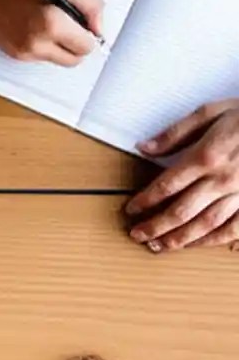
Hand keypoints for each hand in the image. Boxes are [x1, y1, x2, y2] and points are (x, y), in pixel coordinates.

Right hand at [0, 0, 103, 66]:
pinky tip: (32, 25)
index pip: (86, 47)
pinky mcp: (11, 53)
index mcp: (51, 24)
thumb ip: (92, 7)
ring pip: (55, 59)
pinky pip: (38, 56)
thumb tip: (98, 30)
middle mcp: (35, 44)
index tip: (83, 22)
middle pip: (72, 61)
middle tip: (70, 24)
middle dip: (76, 45)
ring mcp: (21, 52)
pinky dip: (42, 44)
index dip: (89, 34)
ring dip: (58, 45)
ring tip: (48, 21)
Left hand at [125, 100, 238, 252]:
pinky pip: (235, 228)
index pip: (166, 185)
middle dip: (156, 226)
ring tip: (160, 247)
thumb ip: (176, 133)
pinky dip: (214, 240)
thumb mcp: (211, 112)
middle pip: (181, 211)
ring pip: (206, 224)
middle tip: (137, 235)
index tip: (131, 209)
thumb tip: (144, 147)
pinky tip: (198, 245)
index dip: (145, 200)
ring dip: (180, 239)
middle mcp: (223, 180)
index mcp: (207, 157)